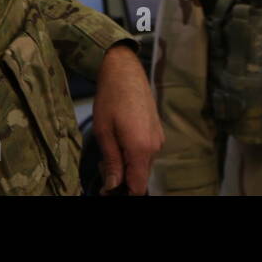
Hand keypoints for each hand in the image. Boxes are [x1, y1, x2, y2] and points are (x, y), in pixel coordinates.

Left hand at [92, 44, 163, 194]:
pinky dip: (133, 152)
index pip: (138, 187)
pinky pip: (146, 151)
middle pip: (140, 177)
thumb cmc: (111, 98)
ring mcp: (158, 138)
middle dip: (122, 177)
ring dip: (127, 164)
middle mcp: (154, 146)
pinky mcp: (157, 130)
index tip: (106, 186)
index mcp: (141, 149)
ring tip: (110, 145)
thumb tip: (111, 187)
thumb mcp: (104, 132)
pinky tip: (120, 138)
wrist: (125, 70)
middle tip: (102, 162)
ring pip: (143, 164)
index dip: (122, 192)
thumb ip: (111, 162)